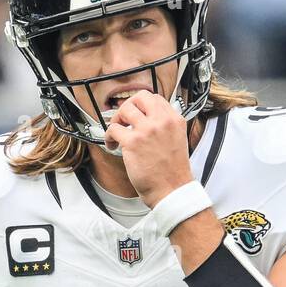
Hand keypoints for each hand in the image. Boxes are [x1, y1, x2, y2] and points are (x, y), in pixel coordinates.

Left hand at [104, 90, 191, 206]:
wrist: (172, 189)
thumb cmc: (172, 171)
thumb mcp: (177, 139)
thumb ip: (164, 126)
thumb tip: (145, 119)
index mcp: (174, 119)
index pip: (155, 98)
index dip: (141, 105)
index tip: (135, 114)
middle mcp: (162, 121)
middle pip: (139, 97)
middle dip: (128, 106)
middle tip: (124, 120)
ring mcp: (147, 130)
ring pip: (124, 110)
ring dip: (116, 120)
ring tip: (117, 133)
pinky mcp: (133, 142)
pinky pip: (113, 129)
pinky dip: (108, 137)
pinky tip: (112, 145)